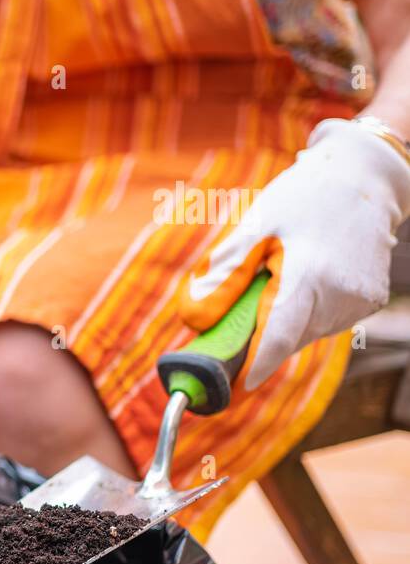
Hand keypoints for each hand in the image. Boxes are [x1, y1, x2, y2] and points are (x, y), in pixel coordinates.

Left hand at [182, 118, 409, 388]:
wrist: (364, 176)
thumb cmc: (302, 198)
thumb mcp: (253, 227)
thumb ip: (223, 275)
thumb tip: (194, 320)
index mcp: (308, 277)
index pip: (276, 340)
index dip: (251, 367)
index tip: (229, 387)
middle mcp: (339, 296)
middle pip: (285, 340)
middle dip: (256, 335)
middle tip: (238, 310)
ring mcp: (359, 302)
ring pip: (304, 333)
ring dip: (281, 320)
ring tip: (281, 274)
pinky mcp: (369, 302)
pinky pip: (323, 321)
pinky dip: (304, 311)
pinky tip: (306, 277)